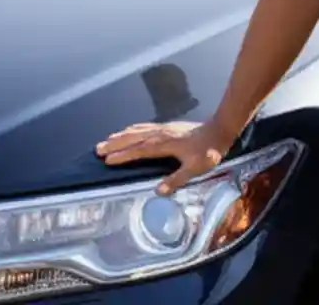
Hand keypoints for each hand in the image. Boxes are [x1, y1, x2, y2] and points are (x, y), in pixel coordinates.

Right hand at [95, 118, 235, 195]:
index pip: (139, 150)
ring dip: (121, 136)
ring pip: (138, 131)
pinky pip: (145, 127)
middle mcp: (161, 134)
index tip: (107, 160)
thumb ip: (177, 179)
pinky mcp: (168, 127)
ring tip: (106, 140)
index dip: (123, 155)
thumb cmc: (209, 152)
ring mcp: (164, 129)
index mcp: (165, 145)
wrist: (220, 130)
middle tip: (98, 149)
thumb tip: (159, 191)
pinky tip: (129, 131)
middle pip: (134, 138)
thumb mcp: (195, 169)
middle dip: (115, 144)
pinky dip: (133, 129)